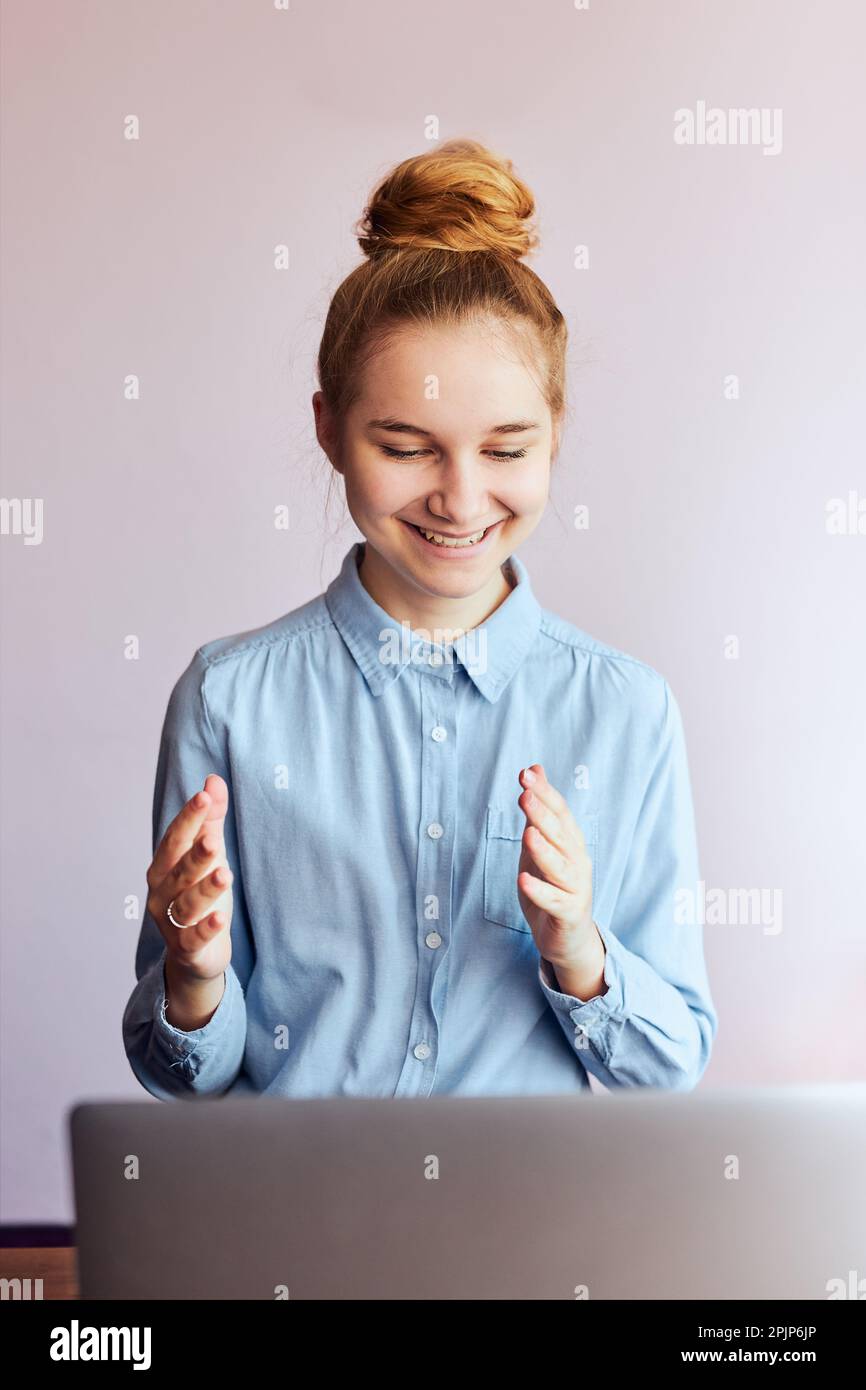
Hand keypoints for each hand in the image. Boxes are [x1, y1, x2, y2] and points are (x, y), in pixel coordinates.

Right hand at [145, 774, 233, 982]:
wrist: (196, 953)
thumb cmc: (200, 895)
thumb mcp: (208, 856)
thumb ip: (211, 820)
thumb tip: (214, 779)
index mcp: (164, 866)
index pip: (175, 838)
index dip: (189, 818)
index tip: (204, 796)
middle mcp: (162, 892)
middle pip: (179, 869)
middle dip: (194, 853)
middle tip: (212, 837)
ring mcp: (170, 922)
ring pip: (188, 903)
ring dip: (205, 889)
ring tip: (224, 874)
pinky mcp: (186, 948)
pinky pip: (195, 937)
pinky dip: (207, 928)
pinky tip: (221, 918)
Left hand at [516, 764, 600, 976]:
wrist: (567, 937)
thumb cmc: (551, 887)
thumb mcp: (539, 845)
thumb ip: (537, 812)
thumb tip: (534, 769)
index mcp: (572, 842)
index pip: (561, 812)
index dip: (545, 792)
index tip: (526, 773)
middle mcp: (578, 861)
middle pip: (561, 834)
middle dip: (543, 813)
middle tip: (525, 794)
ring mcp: (576, 888)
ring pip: (561, 866)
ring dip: (544, 849)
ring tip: (529, 834)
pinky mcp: (569, 913)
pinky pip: (554, 900)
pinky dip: (539, 890)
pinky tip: (523, 879)